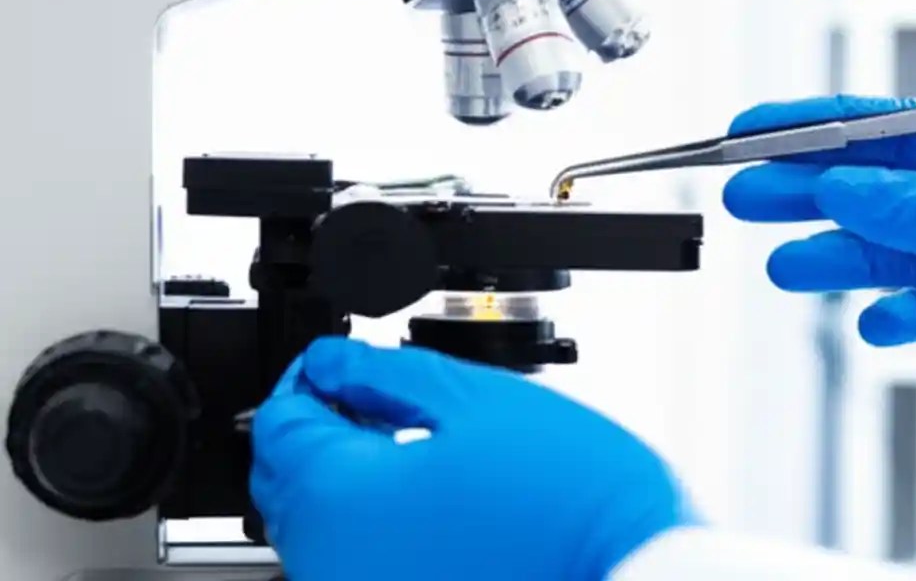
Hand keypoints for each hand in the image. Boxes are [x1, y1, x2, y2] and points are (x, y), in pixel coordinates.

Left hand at [251, 337, 694, 580]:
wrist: (632, 573)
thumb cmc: (570, 497)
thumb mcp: (473, 400)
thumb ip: (381, 371)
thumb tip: (329, 361)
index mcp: (340, 500)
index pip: (276, 424)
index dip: (308, 377)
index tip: (338, 362)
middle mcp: (332, 566)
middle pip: (285, 482)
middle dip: (318, 428)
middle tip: (374, 397)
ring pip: (317, 530)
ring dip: (344, 480)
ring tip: (408, 443)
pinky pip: (356, 567)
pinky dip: (371, 529)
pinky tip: (425, 500)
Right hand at [724, 95, 915, 443]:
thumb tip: (844, 190)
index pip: (888, 128)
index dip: (811, 128)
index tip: (748, 133)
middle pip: (874, 188)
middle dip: (805, 193)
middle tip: (743, 200)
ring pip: (890, 251)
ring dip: (837, 260)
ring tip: (785, 270)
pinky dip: (898, 317)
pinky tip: (878, 327)